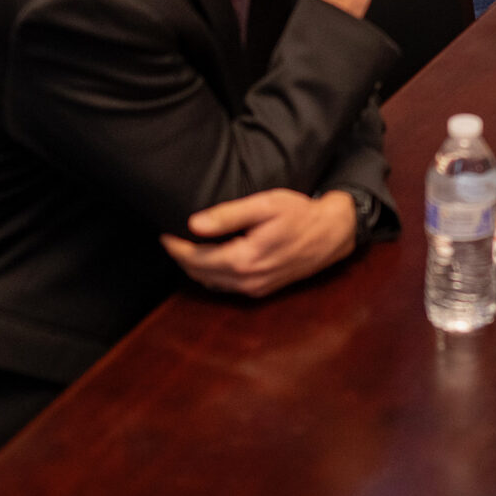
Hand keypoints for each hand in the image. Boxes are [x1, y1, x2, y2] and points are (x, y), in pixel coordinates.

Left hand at [161, 189, 358, 296]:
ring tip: (185, 245)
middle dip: (181, 257)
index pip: (195, 258)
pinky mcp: (262, 289)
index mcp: (244, 260)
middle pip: (199, 274)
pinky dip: (211, 274)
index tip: (163, 230)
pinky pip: (226, 287)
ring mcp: (255, 288)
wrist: (332, 233)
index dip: (175, 246)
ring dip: (194, 267)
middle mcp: (247, 281)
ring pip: (211, 283)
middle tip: (170, 235)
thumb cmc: (300, 214)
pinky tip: (209, 257)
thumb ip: (228, 215)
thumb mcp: (265, 205)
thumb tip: (193, 224)